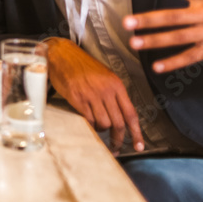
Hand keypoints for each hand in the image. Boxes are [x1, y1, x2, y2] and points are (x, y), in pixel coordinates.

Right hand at [46, 37, 144, 153]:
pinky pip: (88, 119)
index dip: (137, 132)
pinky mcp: (77, 98)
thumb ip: (114, 94)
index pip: (131, 113)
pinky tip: (88, 123)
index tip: (140, 146)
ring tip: (98, 128)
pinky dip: (89, 125)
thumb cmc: (82, 66)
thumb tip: (120, 115)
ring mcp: (91, 95)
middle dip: (118, 138)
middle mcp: (106, 90)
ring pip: (104, 123)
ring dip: (101, 130)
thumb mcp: (105, 76)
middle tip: (116, 146)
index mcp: (116, 85)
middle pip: (118, 122)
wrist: (62, 55)